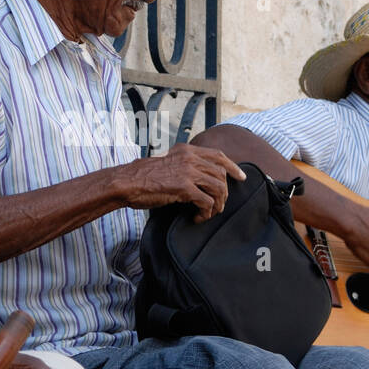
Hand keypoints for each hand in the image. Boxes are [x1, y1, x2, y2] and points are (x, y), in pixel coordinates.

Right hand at [116, 143, 246, 222]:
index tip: (241, 177)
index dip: (233, 166)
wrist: (127, 182)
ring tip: (209, 213)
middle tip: (219, 205)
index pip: (218, 155)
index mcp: (186, 150)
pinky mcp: (184, 188)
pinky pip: (207, 202)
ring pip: (219, 188)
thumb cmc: (143, 177)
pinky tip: (198, 217)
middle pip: (221, 174)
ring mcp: (188, 172)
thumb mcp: (167, 163)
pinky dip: (206, 213)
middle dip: (225, 192)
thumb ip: (184, 165)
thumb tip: (199, 178)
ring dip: (217, 205)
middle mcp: (190, 158)